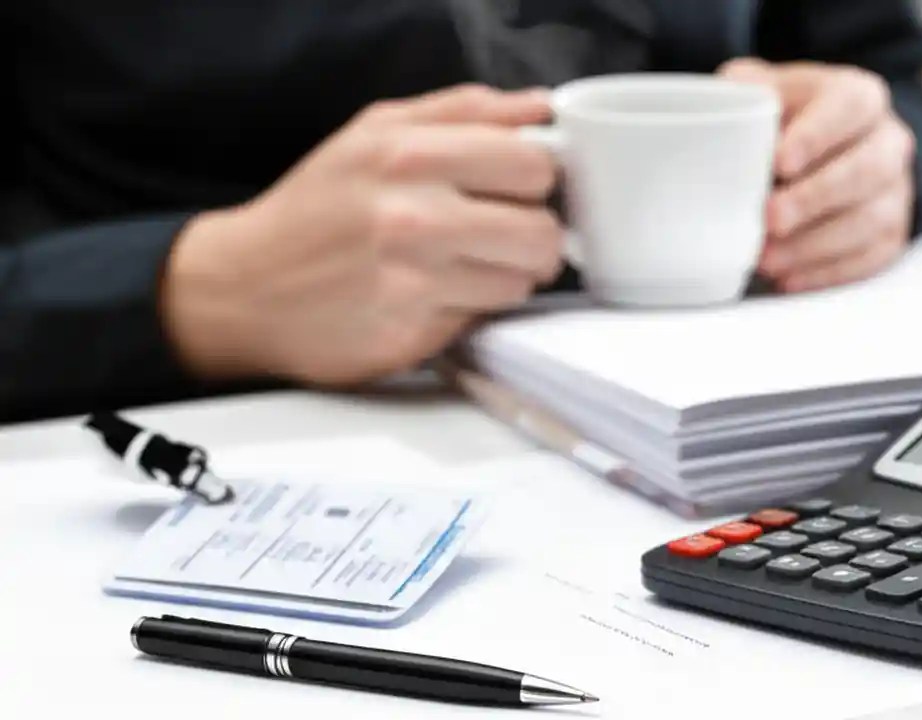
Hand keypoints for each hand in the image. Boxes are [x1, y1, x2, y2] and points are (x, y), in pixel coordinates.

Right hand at [161, 85, 560, 384]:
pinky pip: (482, 320)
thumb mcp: (376, 131)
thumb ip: (463, 112)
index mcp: (407, 155)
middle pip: (542, 231)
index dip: (535, 178)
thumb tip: (538, 109)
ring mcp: (412, 284)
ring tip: (466, 265)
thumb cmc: (316, 207)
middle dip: (534, 234)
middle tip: (506, 233)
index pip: (534, 165)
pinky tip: (436, 295)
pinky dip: (470, 310)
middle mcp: (412, 218)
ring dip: (506, 276)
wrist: (242, 288)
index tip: (518, 186)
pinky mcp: (411, 337)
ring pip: (521, 282)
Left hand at [720, 59, 915, 292]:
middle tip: (770, 218)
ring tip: (767, 259)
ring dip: (815, 245)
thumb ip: (747, 91)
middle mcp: (888, 142)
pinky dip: (826, 272)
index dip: (816, 135)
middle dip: (815, 198)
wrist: (825, 151)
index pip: (849, 107)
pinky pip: (869, 259)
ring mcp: (895, 191)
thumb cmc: (787, 120)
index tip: (779, 161)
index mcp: (859, 97)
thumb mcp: (766, 89)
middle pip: (866, 170)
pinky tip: (789, 278)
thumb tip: (721, 115)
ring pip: (869, 221)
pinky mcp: (891, 234)